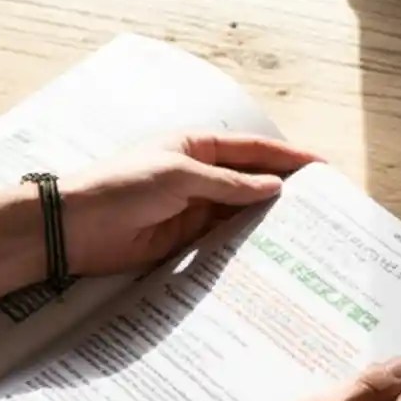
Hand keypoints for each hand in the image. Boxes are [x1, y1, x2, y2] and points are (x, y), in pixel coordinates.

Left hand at [58, 134, 320, 275]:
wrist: (77, 227)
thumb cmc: (122, 186)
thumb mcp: (180, 176)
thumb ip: (228, 185)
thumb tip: (273, 187)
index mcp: (198, 147)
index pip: (253, 150)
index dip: (289, 158)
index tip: (323, 168)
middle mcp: (201, 175)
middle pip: (252, 181)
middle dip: (285, 191)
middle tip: (324, 206)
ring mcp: (195, 208)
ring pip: (241, 213)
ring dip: (268, 221)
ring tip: (306, 233)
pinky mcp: (187, 239)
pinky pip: (224, 240)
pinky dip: (245, 244)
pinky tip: (270, 253)